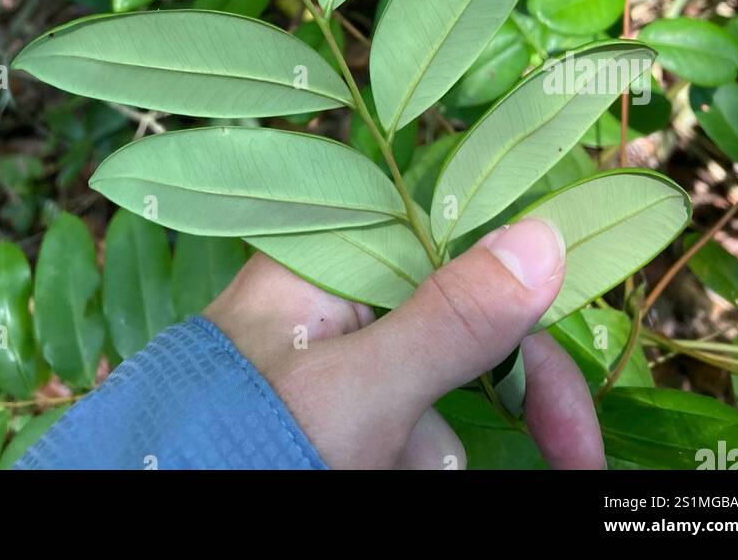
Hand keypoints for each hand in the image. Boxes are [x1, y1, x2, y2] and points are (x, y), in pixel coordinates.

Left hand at [205, 218, 605, 469]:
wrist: (163, 502)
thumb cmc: (244, 443)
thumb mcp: (360, 390)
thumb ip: (451, 317)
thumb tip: (544, 235)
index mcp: (329, 260)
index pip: (458, 256)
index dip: (527, 325)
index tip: (575, 416)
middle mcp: (332, 300)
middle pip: (459, 330)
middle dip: (510, 398)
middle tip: (575, 465)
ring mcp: (327, 362)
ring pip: (433, 398)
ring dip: (433, 451)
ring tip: (377, 473)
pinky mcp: (326, 414)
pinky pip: (398, 432)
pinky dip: (405, 460)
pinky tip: (375, 474)